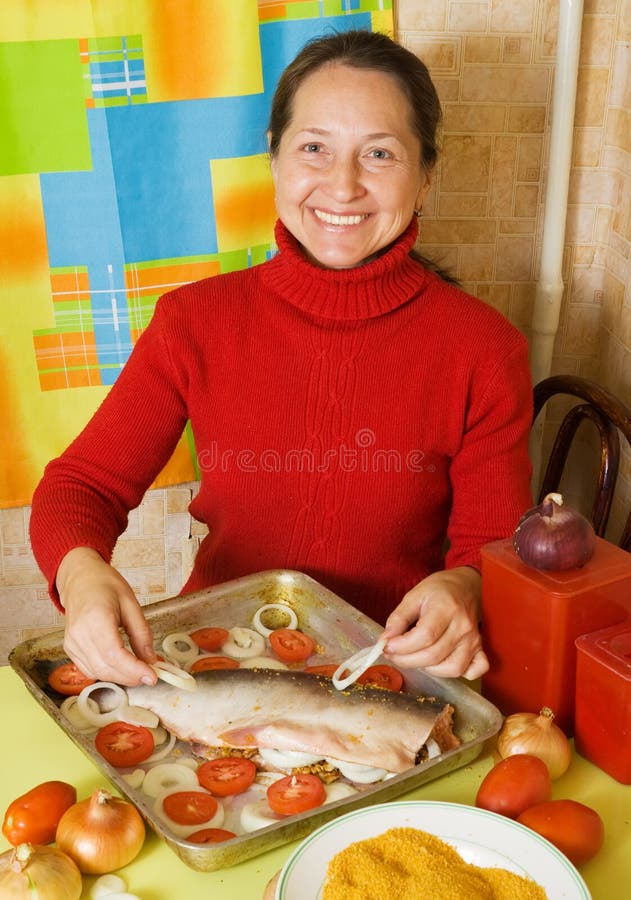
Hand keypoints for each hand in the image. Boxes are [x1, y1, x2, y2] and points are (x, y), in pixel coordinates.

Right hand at [56, 547, 157, 686]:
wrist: (80, 579)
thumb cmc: (104, 585)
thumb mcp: (131, 603)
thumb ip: (142, 633)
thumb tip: (151, 660)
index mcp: (95, 618)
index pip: (114, 655)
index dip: (134, 670)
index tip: (152, 676)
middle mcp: (79, 634)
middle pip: (106, 668)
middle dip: (131, 677)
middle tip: (151, 675)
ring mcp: (71, 643)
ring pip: (97, 673)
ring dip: (121, 678)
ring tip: (139, 671)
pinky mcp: (70, 649)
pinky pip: (89, 670)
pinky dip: (108, 673)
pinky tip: (122, 668)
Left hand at [382, 567, 487, 679]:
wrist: (466, 585)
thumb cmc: (439, 590)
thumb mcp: (414, 596)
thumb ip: (398, 618)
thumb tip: (385, 640)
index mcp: (446, 608)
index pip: (425, 636)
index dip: (402, 646)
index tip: (387, 646)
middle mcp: (463, 626)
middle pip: (434, 655)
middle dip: (407, 660)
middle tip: (393, 654)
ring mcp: (473, 640)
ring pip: (451, 668)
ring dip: (427, 669)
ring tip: (414, 657)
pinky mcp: (480, 649)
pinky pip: (472, 671)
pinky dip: (456, 674)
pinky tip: (441, 665)